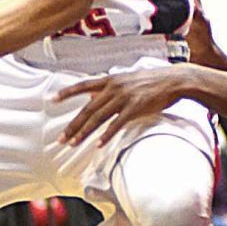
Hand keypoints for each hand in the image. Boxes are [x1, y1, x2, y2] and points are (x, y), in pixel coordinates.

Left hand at [60, 67, 210, 147]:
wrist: (174, 80)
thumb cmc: (151, 82)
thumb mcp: (127, 80)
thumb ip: (109, 89)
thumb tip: (92, 97)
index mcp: (110, 80)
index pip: (83, 86)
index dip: (67, 93)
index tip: (51, 99)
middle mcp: (114, 87)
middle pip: (88, 109)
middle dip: (73, 125)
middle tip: (60, 139)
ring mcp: (124, 97)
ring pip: (99, 117)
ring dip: (84, 132)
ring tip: (73, 144)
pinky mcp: (136, 107)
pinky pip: (117, 124)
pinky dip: (106, 135)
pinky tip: (98, 145)